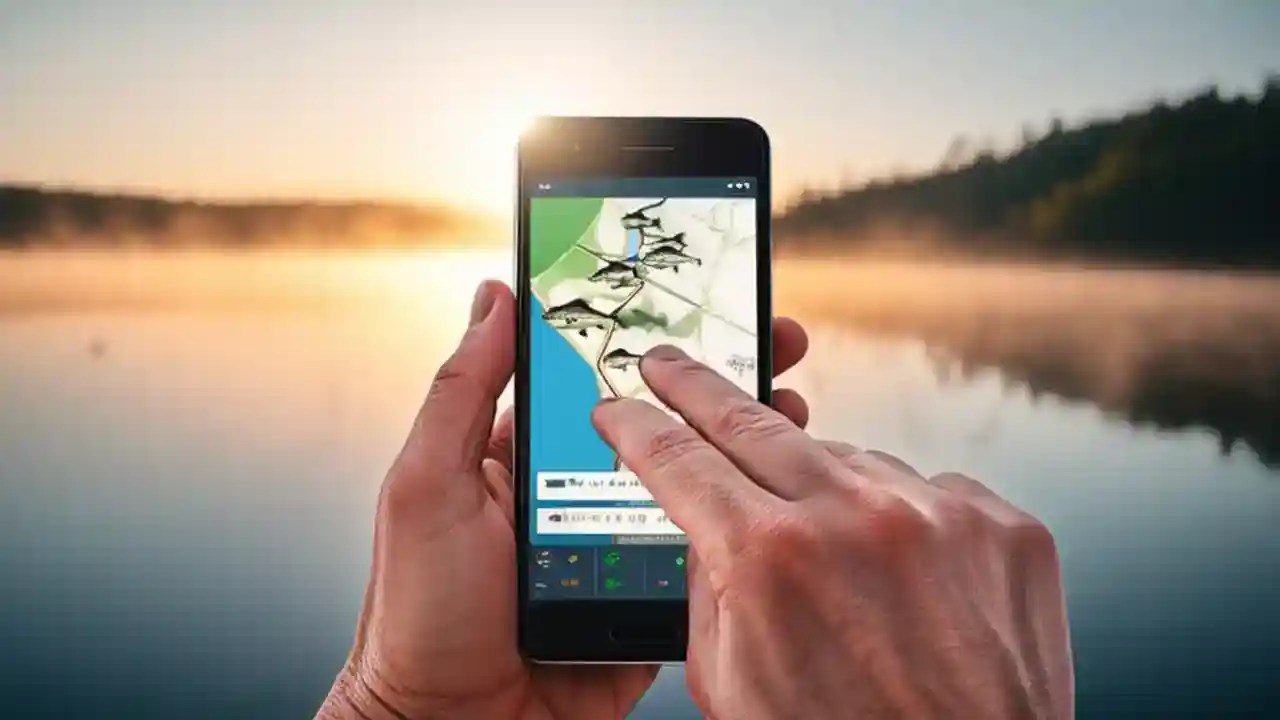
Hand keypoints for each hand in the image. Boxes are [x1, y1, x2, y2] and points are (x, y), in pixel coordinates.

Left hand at [317, 280, 813, 719]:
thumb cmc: (419, 616)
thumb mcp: (427, 486)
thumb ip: (462, 392)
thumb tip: (494, 297)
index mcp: (527, 454)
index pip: (597, 374)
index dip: (650, 334)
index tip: (700, 294)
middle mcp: (580, 490)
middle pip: (660, 420)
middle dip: (720, 378)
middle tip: (772, 337)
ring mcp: (620, 543)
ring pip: (693, 480)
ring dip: (743, 443)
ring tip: (791, 406)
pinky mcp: (650, 597)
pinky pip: (702, 551)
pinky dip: (740, 522)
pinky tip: (775, 492)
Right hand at [592, 346, 1073, 719]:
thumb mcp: (731, 685)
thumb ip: (708, 588)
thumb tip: (705, 524)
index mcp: (769, 562)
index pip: (678, 459)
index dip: (638, 427)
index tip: (622, 410)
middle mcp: (854, 520)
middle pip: (752, 423)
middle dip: (698, 390)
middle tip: (672, 369)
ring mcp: (936, 514)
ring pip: (846, 460)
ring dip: (822, 490)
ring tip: (834, 562)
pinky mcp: (1001, 525)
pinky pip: (924, 489)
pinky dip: (901, 521)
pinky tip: (900, 576)